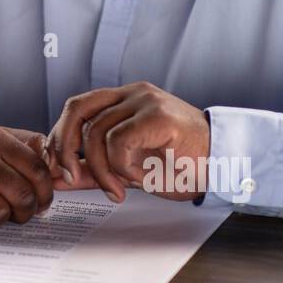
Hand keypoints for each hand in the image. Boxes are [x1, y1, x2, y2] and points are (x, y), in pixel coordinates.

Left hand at [46, 82, 210, 202]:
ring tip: (119, 187)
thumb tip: (58, 178)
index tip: (57, 167)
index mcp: (123, 100)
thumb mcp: (127, 169)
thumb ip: (93, 170)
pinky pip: (119, 140)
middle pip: (77, 110)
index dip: (59, 136)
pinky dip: (121, 164)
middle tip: (69, 177)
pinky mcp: (158, 116)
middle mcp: (132, 94)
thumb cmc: (181, 166)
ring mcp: (146, 101)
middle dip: (65, 147)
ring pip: (97, 132)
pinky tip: (138, 177)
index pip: (76, 108)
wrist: (224, 166)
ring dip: (102, 169)